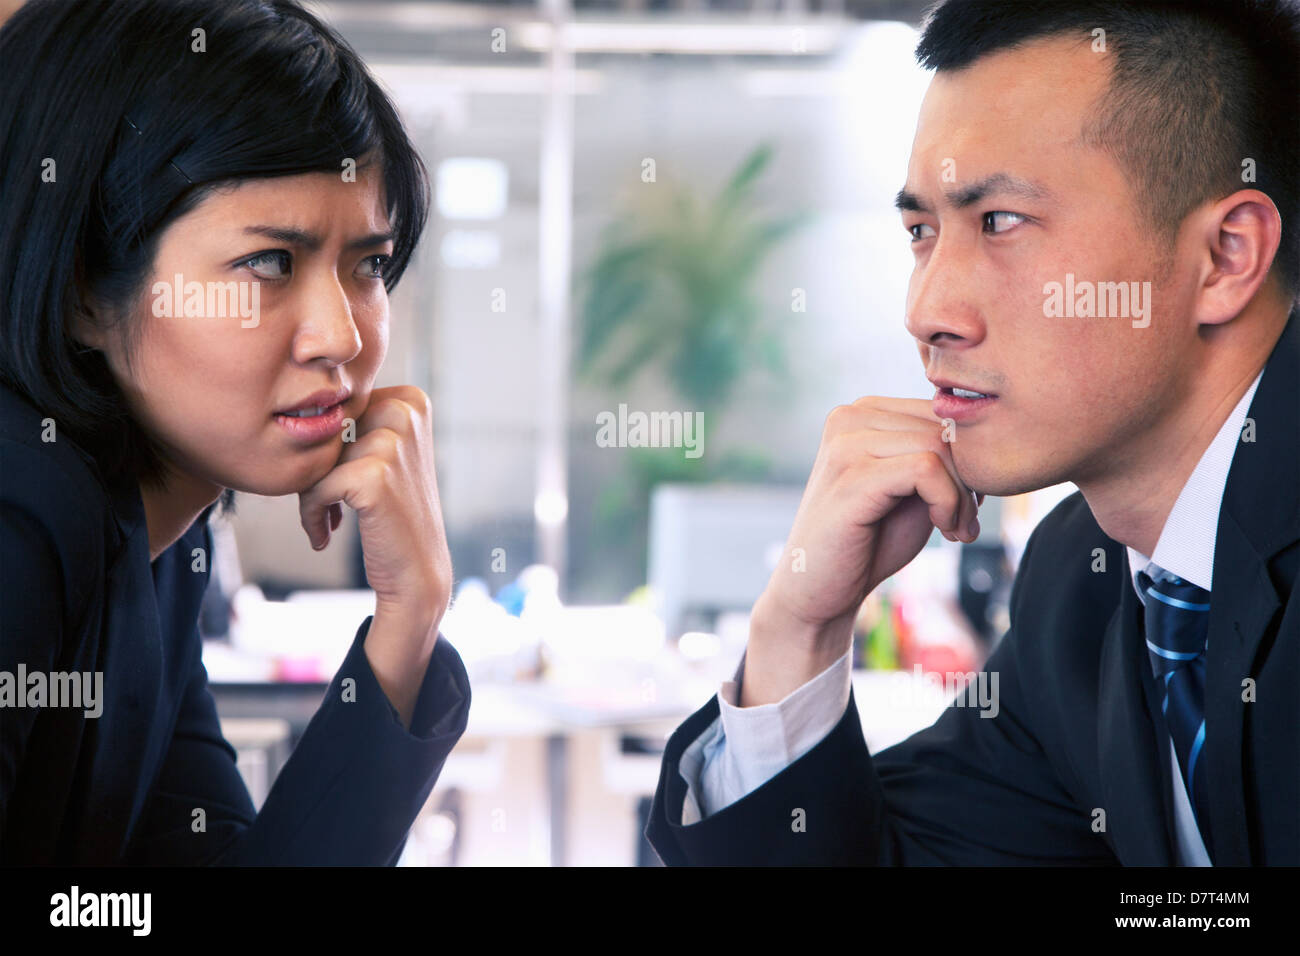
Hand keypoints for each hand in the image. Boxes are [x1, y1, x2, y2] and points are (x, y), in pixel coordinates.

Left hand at [298, 385, 451, 634]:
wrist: (417, 569)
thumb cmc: (392, 514)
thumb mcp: (382, 453)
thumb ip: (354, 423)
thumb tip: (298, 403)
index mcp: (410, 398)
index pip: (339, 409)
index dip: (329, 448)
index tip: (337, 481)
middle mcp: (406, 411)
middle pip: (327, 429)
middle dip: (316, 468)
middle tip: (326, 505)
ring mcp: (393, 441)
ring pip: (318, 456)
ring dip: (312, 494)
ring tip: (328, 522)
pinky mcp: (375, 474)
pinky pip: (316, 485)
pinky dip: (312, 514)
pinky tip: (325, 536)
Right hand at [744, 396, 978, 704]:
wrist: (818, 592)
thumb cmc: (869, 542)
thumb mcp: (914, 490)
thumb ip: (943, 458)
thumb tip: (994, 439)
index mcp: (863, 412)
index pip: (942, 411)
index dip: (968, 458)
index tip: (966, 504)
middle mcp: (849, 416)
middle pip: (944, 425)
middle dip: (970, 478)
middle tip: (966, 523)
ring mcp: (846, 443)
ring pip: (940, 446)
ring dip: (964, 496)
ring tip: (957, 529)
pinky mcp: (852, 475)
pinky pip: (926, 469)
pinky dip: (949, 503)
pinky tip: (946, 530)